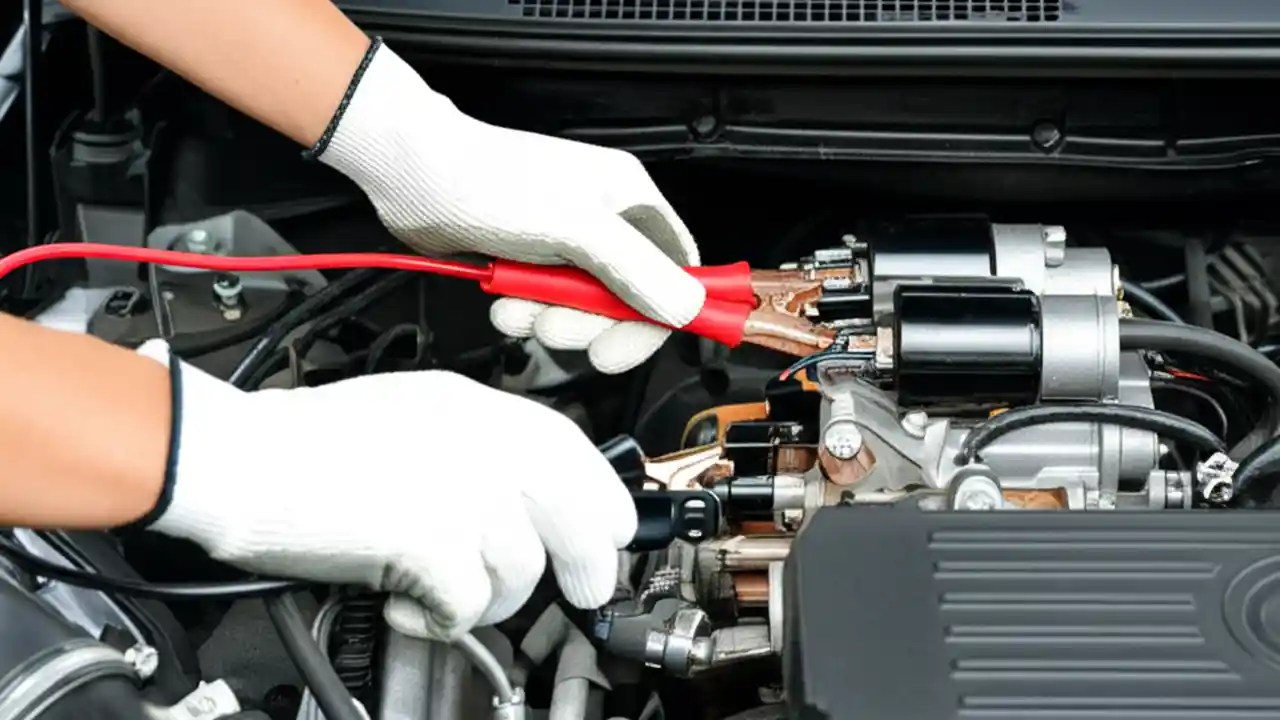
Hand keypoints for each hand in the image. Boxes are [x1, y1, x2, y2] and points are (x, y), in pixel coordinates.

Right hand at [136, 341, 636, 640]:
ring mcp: (462, 491)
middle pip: (583, 515)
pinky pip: (470, 604)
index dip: (603, 501)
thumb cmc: (307, 441)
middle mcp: (482, 444)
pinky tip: (409, 607)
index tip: (609, 532)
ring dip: (489, 599)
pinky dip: (441, 620)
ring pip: (523, 572)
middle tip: (584, 591)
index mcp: (478, 407)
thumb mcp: (413, 415)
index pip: (575, 452)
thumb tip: (525, 501)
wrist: (238, 456)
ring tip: (443, 594)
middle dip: (591, 564)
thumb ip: (477, 447)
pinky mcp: (432, 541)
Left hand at [315, 41, 702, 374]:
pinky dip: (525, 312)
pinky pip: (546, 307)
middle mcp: (605, 221)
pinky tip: (503, 299)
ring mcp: (568, 243)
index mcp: (630, 199)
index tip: (634, 342)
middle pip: (628, 300)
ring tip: (519, 305)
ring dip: (550, 320)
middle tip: (558, 326)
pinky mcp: (532, 261)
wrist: (414, 176)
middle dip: (591, 324)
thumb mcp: (576, 230)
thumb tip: (686, 307)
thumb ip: (636, 271)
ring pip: (583, 311)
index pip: (676, 268)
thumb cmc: (489, 181)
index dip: (664, 312)